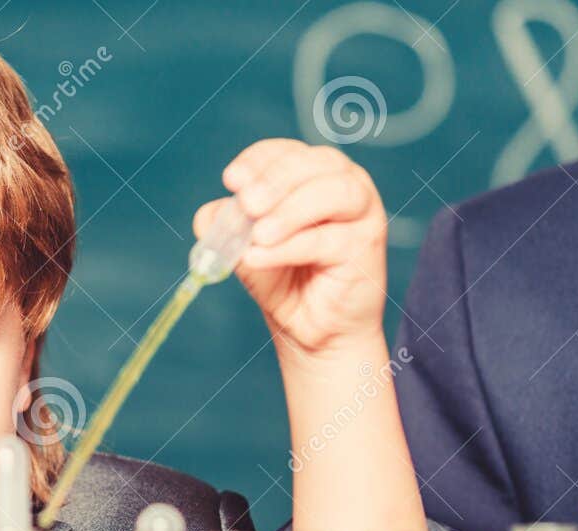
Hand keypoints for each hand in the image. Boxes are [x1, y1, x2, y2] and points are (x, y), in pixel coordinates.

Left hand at [194, 138, 387, 356]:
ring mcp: (360, 211)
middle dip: (275, 180)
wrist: (310, 330)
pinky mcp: (366, 244)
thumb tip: (210, 215)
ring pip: (332, 192)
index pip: (286, 153)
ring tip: (258, 235)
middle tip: (247, 204)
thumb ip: (226, 229)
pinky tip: (262, 256)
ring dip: (290, 210)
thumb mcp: (244, 250)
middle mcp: (343, 183)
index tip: (231, 180)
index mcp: (311, 175)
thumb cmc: (283, 282)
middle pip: (313, 163)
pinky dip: (291, 245)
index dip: (258, 161)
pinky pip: (329, 238)